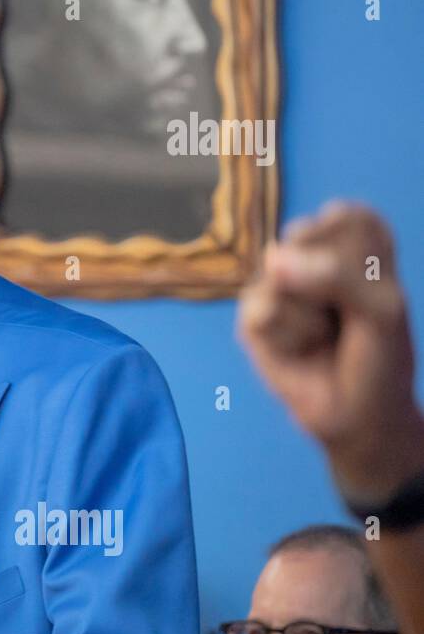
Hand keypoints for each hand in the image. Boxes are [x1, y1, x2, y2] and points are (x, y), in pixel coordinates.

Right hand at [238, 202, 423, 499]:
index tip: (373, 282)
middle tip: (347, 314)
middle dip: (331, 281)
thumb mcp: (382, 309)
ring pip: (279, 275)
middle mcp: (309, 256)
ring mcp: (276, 285)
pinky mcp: (251, 317)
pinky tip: (299, 350)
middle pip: (305, 237)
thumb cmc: (379, 358)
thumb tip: (273, 259)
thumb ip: (337, 274)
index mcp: (353, 243)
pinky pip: (262, 311)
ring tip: (323, 336)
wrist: (356, 418)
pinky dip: (289, 336)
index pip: (344, 215)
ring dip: (310, 315)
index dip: (356, 250)